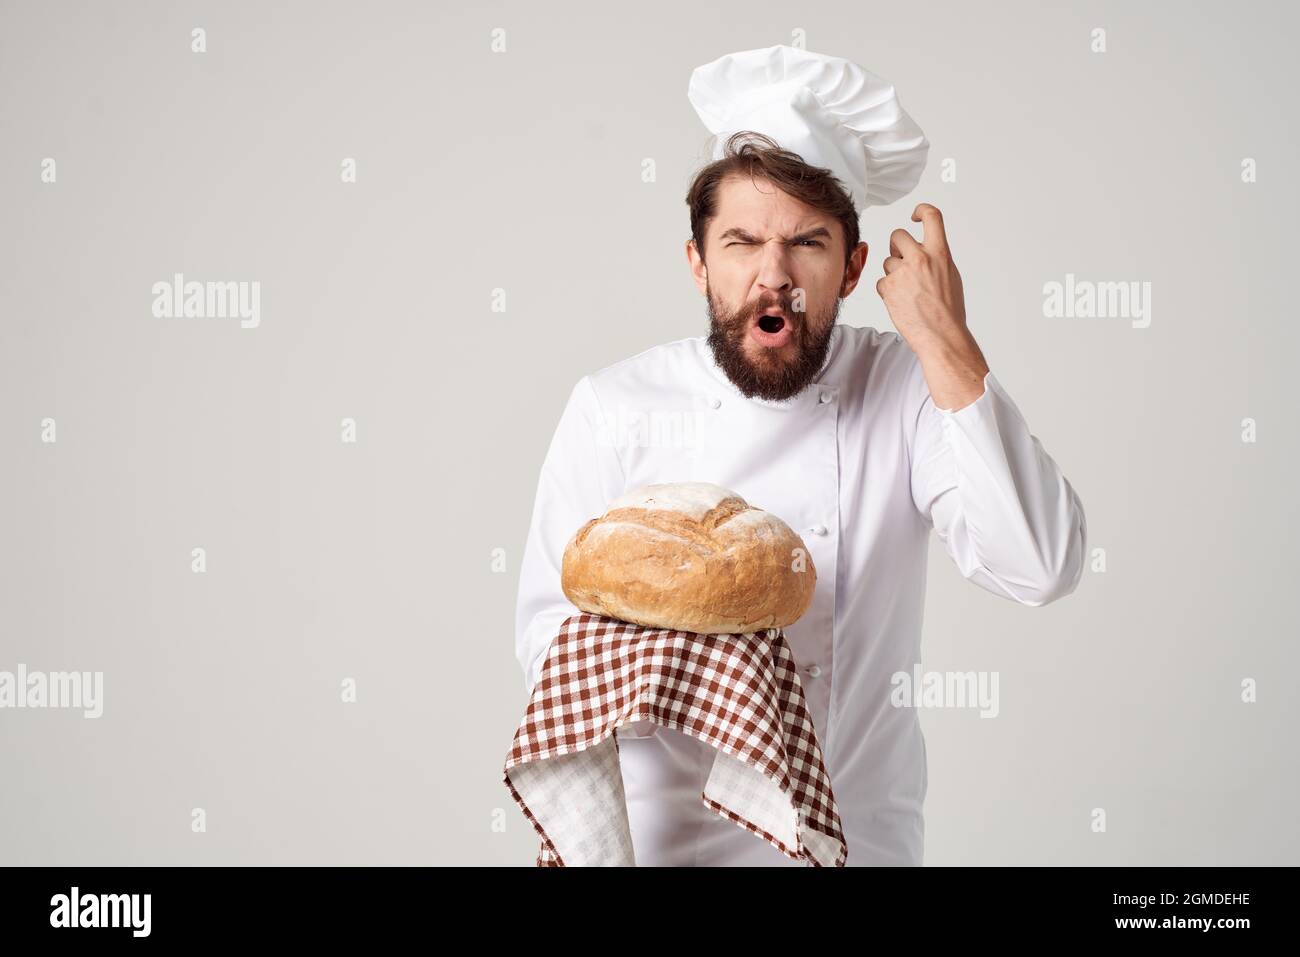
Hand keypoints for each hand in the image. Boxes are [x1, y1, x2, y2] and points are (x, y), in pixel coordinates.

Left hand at [875, 203, 966, 348]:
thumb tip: (925, 250)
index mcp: (940, 253)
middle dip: (897, 246)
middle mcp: (920, 258)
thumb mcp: (950, 275)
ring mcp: (902, 272)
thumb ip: (936, 258)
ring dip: (894, 273)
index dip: (921, 210)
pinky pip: (881, 281)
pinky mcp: (887, 287)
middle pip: (897, 235)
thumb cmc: (949, 311)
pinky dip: (888, 291)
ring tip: (908, 292)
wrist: (941, 335)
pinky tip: (901, 302)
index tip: (915, 215)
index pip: (932, 216)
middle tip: (903, 261)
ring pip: (888, 262)